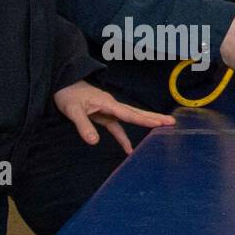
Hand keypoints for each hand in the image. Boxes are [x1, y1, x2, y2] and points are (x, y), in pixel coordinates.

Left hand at [54, 80, 174, 153]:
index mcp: (107, 103)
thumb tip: (94, 142)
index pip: (128, 113)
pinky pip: (118, 127)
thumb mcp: (73, 111)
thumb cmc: (68, 95)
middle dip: (153, 118)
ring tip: (163, 128)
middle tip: (172, 122)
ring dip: (145, 123)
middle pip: (136, 113)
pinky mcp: (104, 115)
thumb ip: (84, 126)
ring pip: (131, 117)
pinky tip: (128, 149)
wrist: (63, 84)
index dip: (143, 120)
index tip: (158, 123)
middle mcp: (111, 105)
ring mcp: (109, 110)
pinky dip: (123, 137)